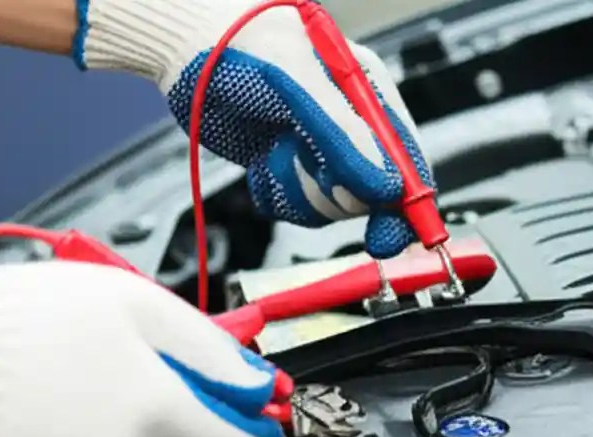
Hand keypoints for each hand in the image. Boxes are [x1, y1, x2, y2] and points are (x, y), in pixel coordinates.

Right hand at [0, 254, 285, 436]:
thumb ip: (209, 348)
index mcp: (158, 408)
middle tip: (144, 367)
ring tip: (82, 376)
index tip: (271, 433)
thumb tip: (257, 383)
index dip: (258, 435)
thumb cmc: (31, 312)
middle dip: (180, 412)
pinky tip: (55, 405)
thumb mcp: (137, 304)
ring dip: (127, 426)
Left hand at [75, 0, 433, 258]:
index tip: (393, 233)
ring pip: (330, 205)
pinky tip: (259, 164)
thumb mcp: (297, 85)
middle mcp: (348, 125)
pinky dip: (275, 195)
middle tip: (303, 162)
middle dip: (334, 188)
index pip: (406, 157)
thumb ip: (342, 137)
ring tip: (273, 154)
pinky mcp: (286, 167)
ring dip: (298, 190)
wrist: (185, 51)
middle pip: (371, 191)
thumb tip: (385, 189)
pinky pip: (296, 208)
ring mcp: (317, 150)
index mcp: (367, 92)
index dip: (407, 199)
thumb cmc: (241, 47)